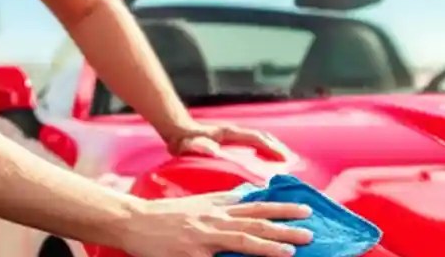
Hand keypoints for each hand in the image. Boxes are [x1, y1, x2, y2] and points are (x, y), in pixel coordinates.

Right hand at [118, 192, 312, 256]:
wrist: (134, 220)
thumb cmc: (167, 214)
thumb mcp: (200, 202)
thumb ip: (225, 200)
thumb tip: (249, 193)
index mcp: (219, 207)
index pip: (258, 206)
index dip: (283, 208)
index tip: (305, 210)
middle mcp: (216, 219)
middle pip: (257, 222)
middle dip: (286, 227)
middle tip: (310, 232)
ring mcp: (204, 237)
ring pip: (242, 240)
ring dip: (269, 245)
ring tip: (292, 250)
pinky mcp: (191, 254)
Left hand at [162, 121, 290, 161]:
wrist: (178, 132)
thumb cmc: (184, 141)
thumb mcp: (189, 144)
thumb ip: (200, 146)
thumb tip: (213, 151)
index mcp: (230, 133)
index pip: (257, 139)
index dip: (271, 148)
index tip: (285, 159)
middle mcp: (236, 132)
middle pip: (264, 137)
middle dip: (279, 148)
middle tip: (293, 162)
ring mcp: (236, 135)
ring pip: (261, 140)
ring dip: (275, 148)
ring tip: (287, 162)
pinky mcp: (234, 141)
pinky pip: (256, 144)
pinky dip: (266, 150)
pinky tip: (270, 161)